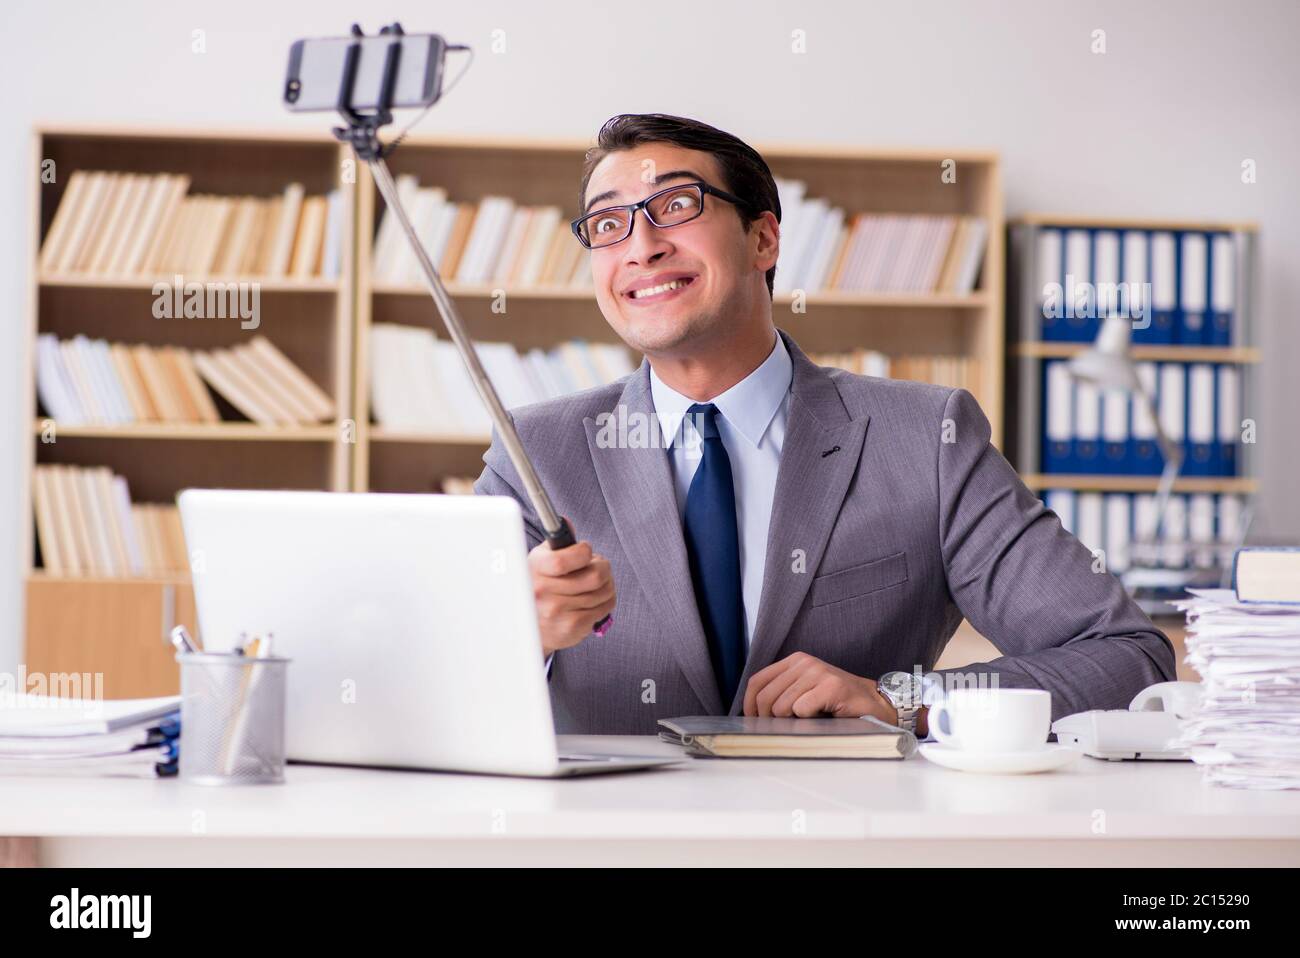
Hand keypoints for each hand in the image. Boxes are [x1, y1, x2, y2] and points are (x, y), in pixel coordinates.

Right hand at [529, 537, 614, 656]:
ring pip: (604, 591)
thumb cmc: (539, 585)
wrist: (528, 624)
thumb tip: (565, 522)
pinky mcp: (572, 627)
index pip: (564, 560)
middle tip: (598, 566)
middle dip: (603, 567)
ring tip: (596, 583)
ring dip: (607, 584)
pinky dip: (606, 600)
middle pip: (595, 576)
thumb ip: (556, 542)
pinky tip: (595, 598)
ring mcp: (558, 612)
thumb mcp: (540, 560)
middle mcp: (543, 592)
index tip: (585, 551)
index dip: (583, 552)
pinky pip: (605, 607)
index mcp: (535, 569)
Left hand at [742, 652, 896, 723]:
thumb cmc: (838, 702)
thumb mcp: (804, 691)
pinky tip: (821, 716)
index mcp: (794, 661)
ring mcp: (818, 672)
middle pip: (765, 696)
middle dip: (768, 718)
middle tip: (780, 728)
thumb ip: (782, 693)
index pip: (757, 681)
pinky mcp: (830, 686)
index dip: (749, 704)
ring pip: (782, 706)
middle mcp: (804, 662)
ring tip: (807, 720)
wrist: (873, 703)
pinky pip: (801, 710)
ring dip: (791, 721)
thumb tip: (753, 713)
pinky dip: (807, 719)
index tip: (753, 720)